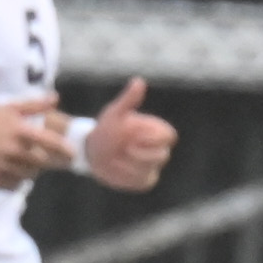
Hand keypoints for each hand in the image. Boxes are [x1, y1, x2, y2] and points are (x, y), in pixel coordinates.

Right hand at [0, 94, 77, 188]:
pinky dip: (17, 180)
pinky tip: (14, 171)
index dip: (65, 149)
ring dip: (32, 171)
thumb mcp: (10, 109)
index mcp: (19, 130)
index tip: (73, 154)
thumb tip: (56, 98)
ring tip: (28, 164)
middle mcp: (12, 149)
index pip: (50, 142)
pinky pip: (14, 184)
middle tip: (48, 161)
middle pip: (41, 163)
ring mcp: (2, 165)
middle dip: (47, 163)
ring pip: (29, 175)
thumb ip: (35, 105)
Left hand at [81, 76, 174, 190]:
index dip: (152, 138)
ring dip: (128, 163)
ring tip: (115, 156)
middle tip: (122, 146)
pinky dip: (126, 176)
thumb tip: (138, 81)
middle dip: (139, 152)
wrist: (93, 150)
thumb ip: (128, 100)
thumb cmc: (107, 128)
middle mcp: (158, 149)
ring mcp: (152, 166)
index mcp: (156, 131)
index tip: (133, 134)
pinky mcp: (143, 181)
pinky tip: (115, 167)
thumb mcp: (115, 113)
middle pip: (162, 155)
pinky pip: (141, 181)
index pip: (170, 136)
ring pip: (150, 169)